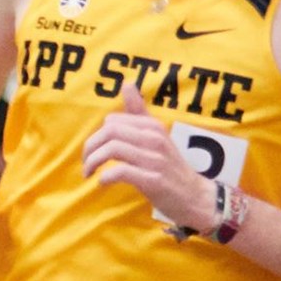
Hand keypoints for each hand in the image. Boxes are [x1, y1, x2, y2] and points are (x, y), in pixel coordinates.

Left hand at [81, 89, 218, 231]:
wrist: (194, 196)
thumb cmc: (170, 167)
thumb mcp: (157, 136)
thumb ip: (139, 113)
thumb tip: (127, 84)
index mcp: (153, 126)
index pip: (113, 121)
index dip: (97, 136)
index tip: (94, 151)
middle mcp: (155, 139)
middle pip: (109, 132)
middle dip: (90, 148)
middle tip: (86, 163)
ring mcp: (155, 160)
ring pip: (113, 149)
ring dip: (93, 162)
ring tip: (89, 173)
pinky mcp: (154, 180)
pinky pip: (121, 172)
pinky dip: (106, 177)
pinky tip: (102, 182)